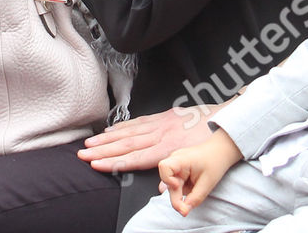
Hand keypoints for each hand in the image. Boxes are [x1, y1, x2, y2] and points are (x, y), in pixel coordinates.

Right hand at [77, 104, 217, 173]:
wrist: (224, 119)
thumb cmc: (210, 141)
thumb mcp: (198, 162)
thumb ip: (178, 177)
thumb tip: (163, 191)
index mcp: (167, 148)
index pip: (136, 158)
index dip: (115, 162)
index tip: (97, 164)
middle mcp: (160, 134)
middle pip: (126, 144)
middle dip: (103, 150)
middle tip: (83, 154)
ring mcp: (159, 123)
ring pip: (128, 132)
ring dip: (107, 138)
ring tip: (90, 143)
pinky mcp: (162, 116)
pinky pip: (138, 122)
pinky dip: (122, 126)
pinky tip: (111, 130)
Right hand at [157, 131, 239, 216]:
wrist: (220, 152)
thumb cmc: (215, 162)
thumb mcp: (208, 183)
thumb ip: (195, 198)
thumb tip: (184, 211)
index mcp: (181, 159)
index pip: (164, 167)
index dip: (167, 179)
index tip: (178, 187)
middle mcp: (174, 161)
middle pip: (168, 182)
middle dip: (176, 197)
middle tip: (186, 209)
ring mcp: (175, 165)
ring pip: (171, 185)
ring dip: (180, 193)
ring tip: (195, 191)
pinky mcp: (178, 170)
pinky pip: (176, 183)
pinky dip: (182, 189)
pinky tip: (192, 188)